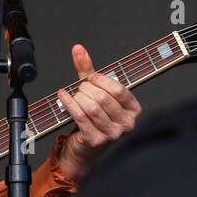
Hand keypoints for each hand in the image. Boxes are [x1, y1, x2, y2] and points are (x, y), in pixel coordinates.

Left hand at [54, 44, 140, 184]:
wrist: (85, 148)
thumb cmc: (94, 118)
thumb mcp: (94, 91)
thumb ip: (88, 70)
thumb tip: (78, 48)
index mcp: (133, 110)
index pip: (119, 90)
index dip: (101, 80)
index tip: (89, 77)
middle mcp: (127, 123)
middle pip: (104, 98)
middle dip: (87, 89)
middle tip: (79, 88)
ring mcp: (113, 134)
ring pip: (92, 108)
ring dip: (79, 97)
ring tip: (74, 94)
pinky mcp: (96, 141)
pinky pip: (81, 117)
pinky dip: (69, 104)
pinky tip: (63, 96)